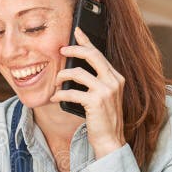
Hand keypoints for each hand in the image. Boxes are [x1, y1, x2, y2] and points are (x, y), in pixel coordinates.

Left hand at [51, 27, 126, 157]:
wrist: (111, 140)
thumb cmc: (103, 119)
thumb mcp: (102, 97)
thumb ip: (95, 82)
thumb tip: (74, 69)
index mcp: (116, 78)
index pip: (99, 54)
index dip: (86, 41)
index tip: (76, 31)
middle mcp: (114, 81)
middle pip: (91, 55)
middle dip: (74, 49)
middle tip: (60, 50)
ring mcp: (106, 91)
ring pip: (78, 72)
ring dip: (62, 76)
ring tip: (56, 82)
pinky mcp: (96, 102)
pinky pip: (72, 92)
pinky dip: (60, 94)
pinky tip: (55, 97)